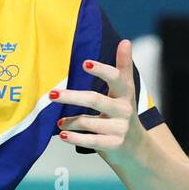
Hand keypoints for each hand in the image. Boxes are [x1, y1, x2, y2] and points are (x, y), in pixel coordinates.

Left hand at [52, 39, 141, 158]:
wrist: (136, 148)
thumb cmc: (123, 112)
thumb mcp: (126, 90)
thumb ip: (123, 67)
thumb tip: (125, 41)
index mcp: (125, 94)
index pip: (116, 79)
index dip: (101, 70)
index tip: (84, 63)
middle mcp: (124, 110)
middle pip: (95, 100)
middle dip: (72, 96)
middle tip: (51, 94)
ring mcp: (119, 129)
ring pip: (88, 122)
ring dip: (70, 121)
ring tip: (58, 121)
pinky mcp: (113, 145)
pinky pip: (90, 141)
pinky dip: (75, 138)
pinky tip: (62, 134)